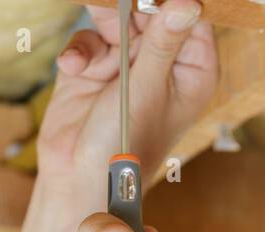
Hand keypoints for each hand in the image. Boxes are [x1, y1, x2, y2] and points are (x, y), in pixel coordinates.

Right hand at [0, 1, 215, 231]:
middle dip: (125, 10)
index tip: (145, 4)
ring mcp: (129, 65)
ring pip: (115, 19)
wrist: (79, 180)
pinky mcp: (96, 69)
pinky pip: (88, 39)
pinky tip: (72, 70)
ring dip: (98, 30)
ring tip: (90, 55)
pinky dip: (78, 51)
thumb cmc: (124, 146)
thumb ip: (162, 42)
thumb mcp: (144, 89)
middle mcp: (164, 65)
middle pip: (150, 11)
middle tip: (109, 15)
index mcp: (192, 71)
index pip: (190, 17)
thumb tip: (188, 3)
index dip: (168, 5)